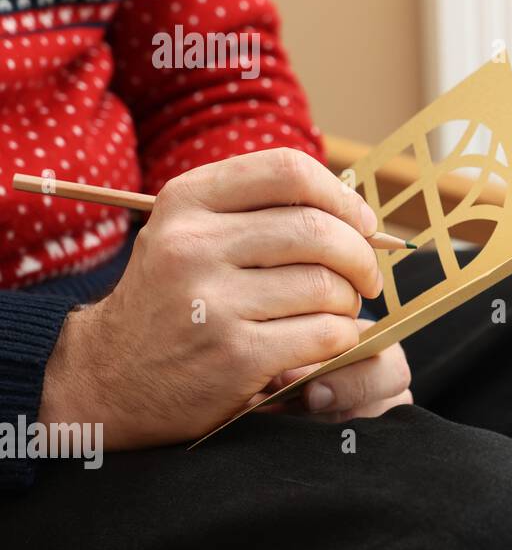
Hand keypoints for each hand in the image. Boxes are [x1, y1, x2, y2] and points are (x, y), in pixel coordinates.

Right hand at [40, 148, 383, 449]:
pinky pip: (326, 334)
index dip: (342, 196)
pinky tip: (328, 341)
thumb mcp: (191, 235)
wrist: (107, 379)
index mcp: (185, 202)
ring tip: (339, 311)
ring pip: (327, 286)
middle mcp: (192, 246)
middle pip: (318, 230)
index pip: (289, 170)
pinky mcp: (235, 356)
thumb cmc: (173, 299)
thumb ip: (259, 212)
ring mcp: (212, 303)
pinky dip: (343, 337)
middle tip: (368, 278)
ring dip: (350, 302)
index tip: (364, 223)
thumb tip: (358, 214)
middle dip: (361, 255)